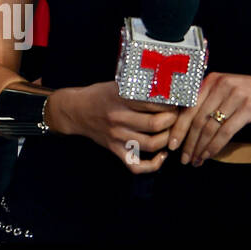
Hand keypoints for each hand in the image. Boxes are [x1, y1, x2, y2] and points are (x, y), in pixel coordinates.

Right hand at [49, 81, 176, 173]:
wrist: (75, 110)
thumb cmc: (98, 95)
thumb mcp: (116, 85)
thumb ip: (138, 87)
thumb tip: (167, 87)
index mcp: (119, 98)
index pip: (152, 102)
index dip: (170, 103)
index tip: (175, 101)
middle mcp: (117, 118)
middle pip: (155, 124)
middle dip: (172, 120)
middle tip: (175, 115)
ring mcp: (116, 136)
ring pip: (151, 144)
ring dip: (167, 138)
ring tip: (170, 131)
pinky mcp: (115, 149)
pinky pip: (136, 165)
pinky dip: (154, 165)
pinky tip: (162, 155)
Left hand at [169, 72, 250, 165]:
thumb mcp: (228, 89)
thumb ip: (209, 100)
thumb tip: (188, 123)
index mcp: (210, 80)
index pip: (188, 107)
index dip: (178, 127)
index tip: (171, 144)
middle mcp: (218, 85)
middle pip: (196, 119)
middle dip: (187, 141)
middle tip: (182, 158)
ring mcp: (233, 96)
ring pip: (209, 127)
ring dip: (200, 147)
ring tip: (196, 160)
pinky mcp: (247, 108)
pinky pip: (225, 131)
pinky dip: (215, 146)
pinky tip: (209, 155)